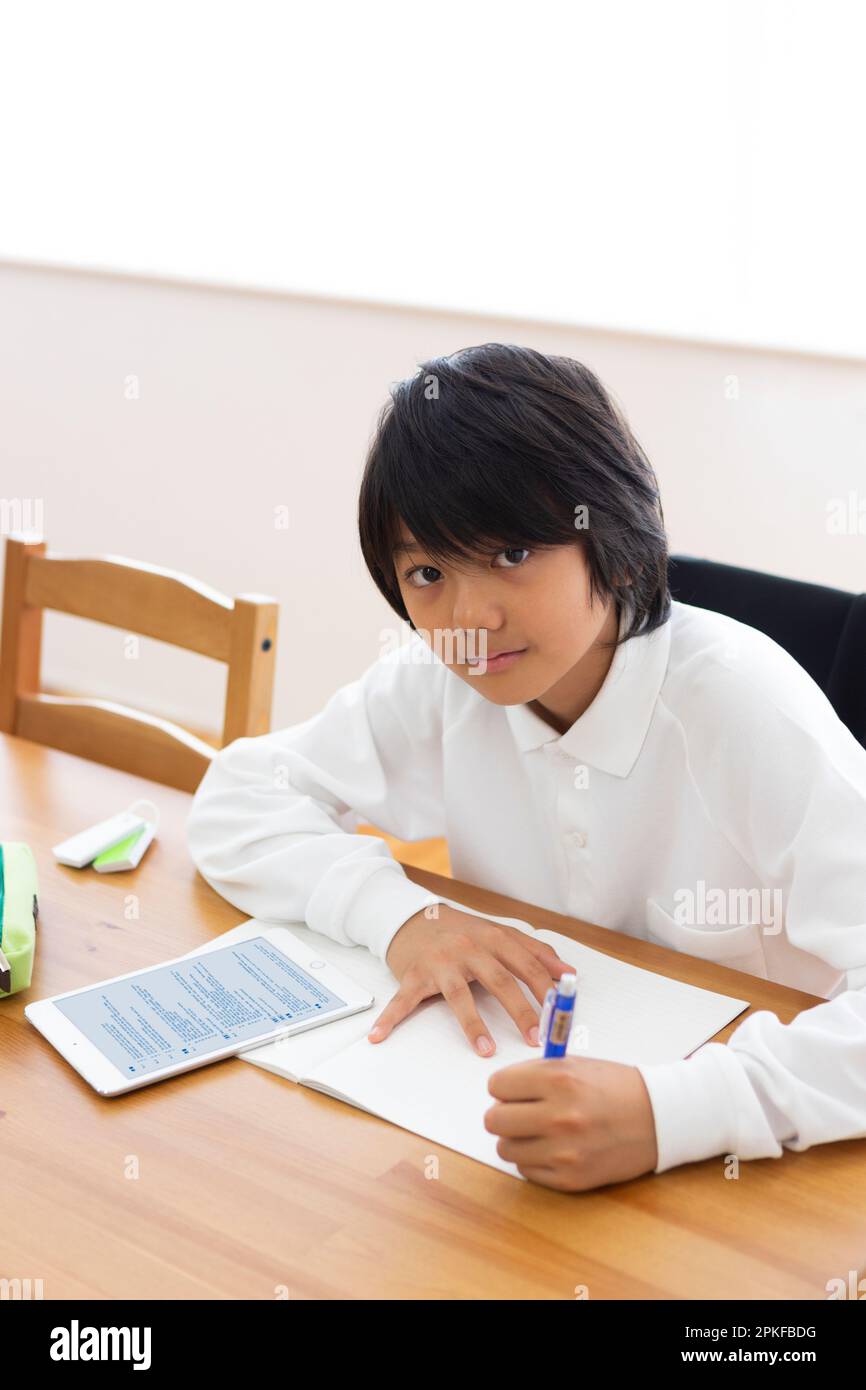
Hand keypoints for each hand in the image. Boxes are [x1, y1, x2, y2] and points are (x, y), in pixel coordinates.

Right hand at [367, 904, 571, 1053]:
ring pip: (459, 994)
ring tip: (486, 1049)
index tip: (560, 1013)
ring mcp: (440, 962)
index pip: (527, 965)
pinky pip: (404, 999)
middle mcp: (469, 947)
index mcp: (494, 938)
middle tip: (535, 1037)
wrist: (413, 917)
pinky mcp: (414, 974)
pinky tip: (380, 1035)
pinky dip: (390, 1018)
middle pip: (500, 980)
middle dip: (521, 1010)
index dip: (546, 990)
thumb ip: (535, 951)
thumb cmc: (461, 931)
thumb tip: (569, 973)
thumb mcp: (500, 934)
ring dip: (473, 1024)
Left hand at [484, 1056, 658, 1190]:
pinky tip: (555, 1148)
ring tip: (540, 1131)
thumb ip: (534, 1076)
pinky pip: (527, 1171)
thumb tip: (499, 1092)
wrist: (659, 1118)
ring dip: (517, 1139)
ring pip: (505, 1149)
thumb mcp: (574, 1066)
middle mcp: (559, 1117)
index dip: (504, 1087)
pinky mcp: (571, 1179)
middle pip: (494, 1120)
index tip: (514, 1090)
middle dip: (504, 1114)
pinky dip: (535, 1160)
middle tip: (521, 1112)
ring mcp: (565, 1152)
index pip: (496, 1086)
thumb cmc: (615, 1088)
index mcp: (559, 1080)